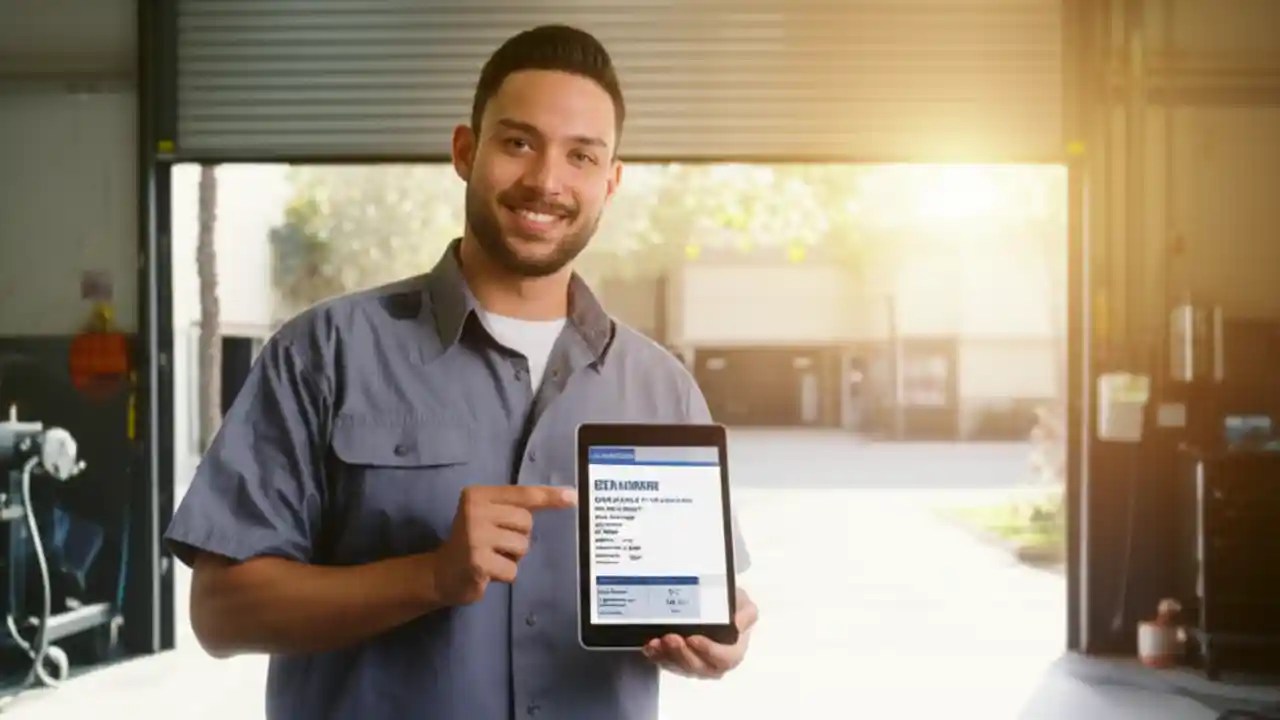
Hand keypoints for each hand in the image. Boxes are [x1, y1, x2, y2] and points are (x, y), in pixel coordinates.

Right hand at [433, 485, 575, 605]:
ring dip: (512, 557)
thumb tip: (566, 497)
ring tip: (491, 557)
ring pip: (522, 546)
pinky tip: (487, 572)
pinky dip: (505, 575)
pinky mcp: (478, 562)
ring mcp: (475, 536)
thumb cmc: (473, 541)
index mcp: (478, 495)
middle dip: (518, 536)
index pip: (522, 494)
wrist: (440, 574)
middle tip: (495, 543)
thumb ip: (517, 507)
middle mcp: (475, 511)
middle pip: (526, 522)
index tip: (573, 497)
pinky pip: (513, 570)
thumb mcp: (489, 516)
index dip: (549, 496)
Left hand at [643, 587, 757, 678]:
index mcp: (732, 652)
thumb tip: (738, 623)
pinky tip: (651, 645)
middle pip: (697, 666)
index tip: (695, 638)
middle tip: (672, 637)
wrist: (714, 605)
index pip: (724, 659)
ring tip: (659, 640)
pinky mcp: (674, 660)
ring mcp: (692, 663)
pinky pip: (664, 661)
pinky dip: (656, 654)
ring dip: (667, 655)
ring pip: (678, 666)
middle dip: (682, 653)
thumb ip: (746, 614)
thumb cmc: (730, 608)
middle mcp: (712, 663)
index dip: (709, 651)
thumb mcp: (744, 605)